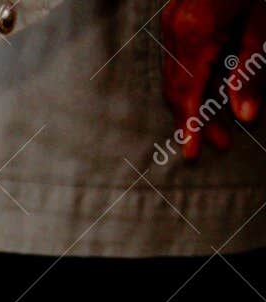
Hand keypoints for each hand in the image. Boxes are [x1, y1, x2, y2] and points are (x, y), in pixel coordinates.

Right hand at [161, 0, 265, 159]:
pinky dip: (194, 80)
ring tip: (219, 122)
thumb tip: (245, 115)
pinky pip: (178, 59)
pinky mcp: (177, 18)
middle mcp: (176, 31)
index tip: (192, 155)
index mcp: (196, 34)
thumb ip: (251, 70)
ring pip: (176, 76)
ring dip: (197, 101)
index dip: (192, 127)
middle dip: (198, 118)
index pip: (189, 93)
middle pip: (179, 89)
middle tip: (220, 143)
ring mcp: (172, 23)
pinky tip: (210, 91)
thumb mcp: (261, 24)